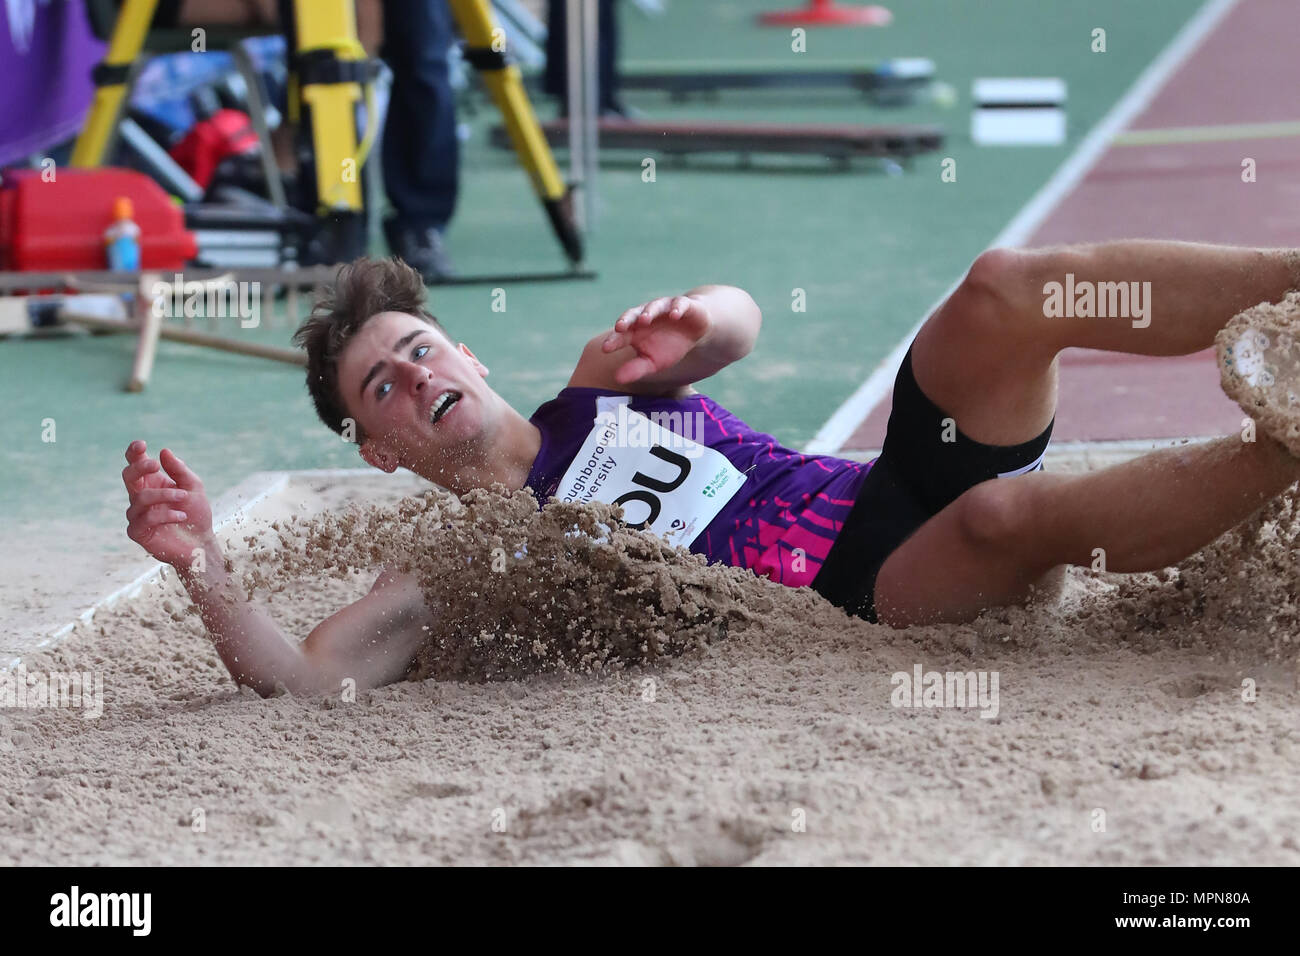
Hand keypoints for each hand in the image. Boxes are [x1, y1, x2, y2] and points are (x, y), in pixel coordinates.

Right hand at [122, 440, 214, 570]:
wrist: (201, 542)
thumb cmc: (196, 513)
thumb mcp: (193, 487)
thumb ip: (179, 470)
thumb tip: (164, 451)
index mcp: (151, 483)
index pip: (135, 464)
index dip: (133, 453)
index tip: (141, 445)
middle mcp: (140, 497)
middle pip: (128, 476)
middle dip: (139, 468)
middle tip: (155, 465)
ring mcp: (137, 514)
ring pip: (140, 497)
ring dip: (164, 495)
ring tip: (183, 497)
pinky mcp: (138, 532)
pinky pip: (145, 519)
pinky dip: (165, 515)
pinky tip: (181, 515)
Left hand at [601, 294, 712, 385]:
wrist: (694, 329)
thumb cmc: (668, 346)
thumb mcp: (653, 362)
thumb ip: (636, 369)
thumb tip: (617, 379)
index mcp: (636, 330)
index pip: (622, 334)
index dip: (614, 340)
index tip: (606, 348)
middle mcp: (646, 316)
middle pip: (633, 315)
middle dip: (626, 320)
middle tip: (619, 327)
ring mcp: (664, 308)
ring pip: (654, 307)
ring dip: (649, 312)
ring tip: (645, 319)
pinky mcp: (682, 304)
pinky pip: (678, 304)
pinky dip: (676, 308)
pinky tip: (674, 315)